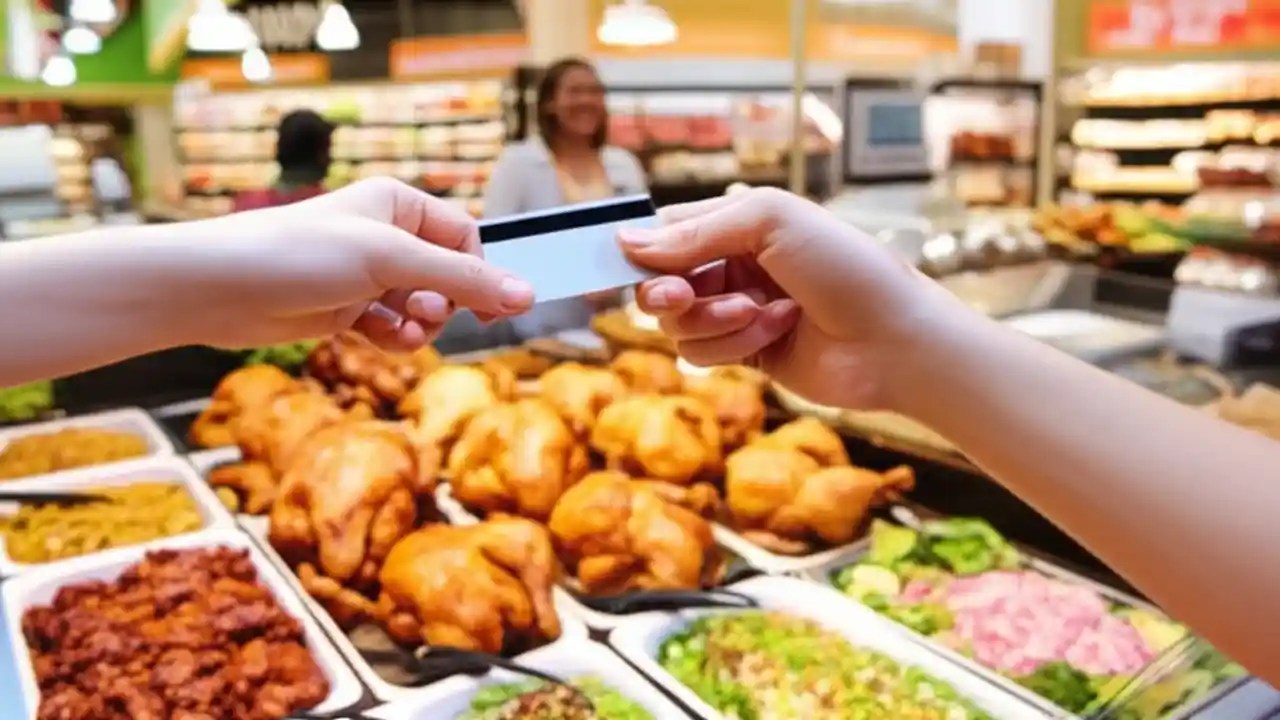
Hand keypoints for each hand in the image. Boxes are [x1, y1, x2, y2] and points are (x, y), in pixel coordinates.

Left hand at [173, 178, 533, 350]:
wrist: (219, 288)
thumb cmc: (298, 254)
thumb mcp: (391, 260)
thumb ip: (462, 279)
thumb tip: (527, 295)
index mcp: (399, 204)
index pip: (467, 237)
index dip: (481, 273)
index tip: (491, 309)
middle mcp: (386, 235)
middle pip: (450, 275)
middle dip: (448, 303)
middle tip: (428, 315)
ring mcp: (366, 274)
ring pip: (424, 306)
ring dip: (422, 325)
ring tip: (404, 331)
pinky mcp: (346, 308)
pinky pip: (394, 326)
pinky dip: (396, 337)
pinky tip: (383, 339)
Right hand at [620, 188, 960, 409]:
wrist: (894, 339)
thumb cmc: (846, 266)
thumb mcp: (770, 222)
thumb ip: (695, 231)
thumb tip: (627, 243)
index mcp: (736, 222)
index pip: (664, 231)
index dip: (639, 249)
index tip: (618, 264)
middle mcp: (731, 264)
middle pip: (658, 283)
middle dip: (669, 293)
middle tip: (682, 298)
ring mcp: (737, 310)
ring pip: (676, 324)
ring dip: (712, 321)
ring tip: (761, 314)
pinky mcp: (745, 352)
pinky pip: (701, 353)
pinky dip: (730, 345)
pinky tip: (776, 331)